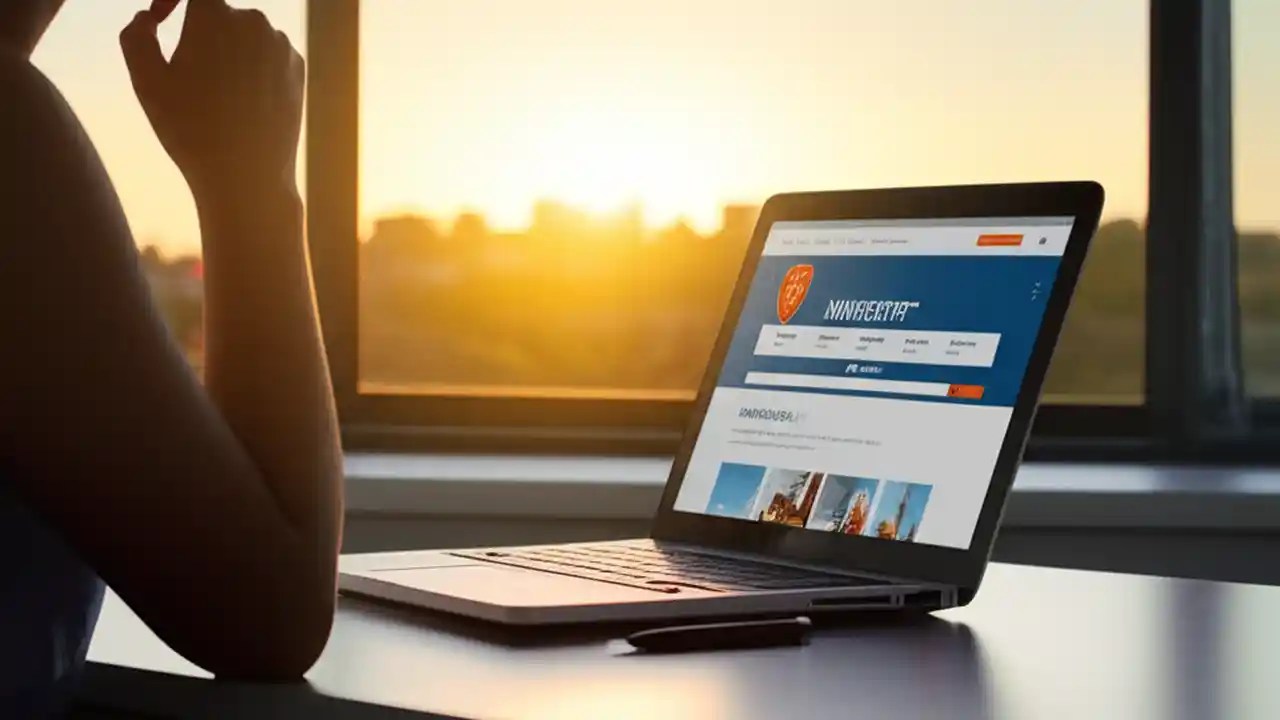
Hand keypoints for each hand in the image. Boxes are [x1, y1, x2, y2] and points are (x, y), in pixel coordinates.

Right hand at [120, 0, 303, 200]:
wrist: (247, 175)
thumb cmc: (191, 129)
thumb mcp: (146, 80)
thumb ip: (136, 35)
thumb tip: (147, 17)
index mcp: (214, 16)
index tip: (161, 17)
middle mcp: (253, 21)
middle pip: (218, 14)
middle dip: (200, 33)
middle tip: (188, 75)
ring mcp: (281, 44)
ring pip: (244, 35)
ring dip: (227, 53)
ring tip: (217, 96)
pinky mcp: (298, 68)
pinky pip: (267, 55)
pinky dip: (252, 68)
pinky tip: (242, 103)